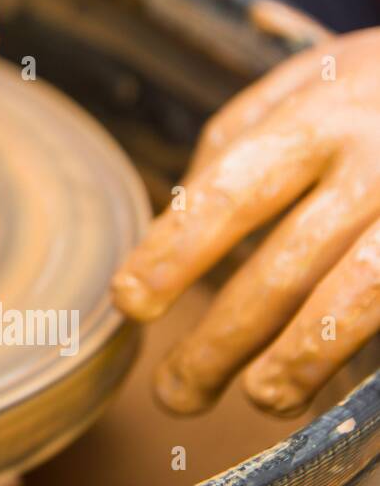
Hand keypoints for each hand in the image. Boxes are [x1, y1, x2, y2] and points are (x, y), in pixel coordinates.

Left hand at [113, 28, 379, 415]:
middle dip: (223, 338)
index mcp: (312, 121)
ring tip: (258, 399)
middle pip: (284, 266)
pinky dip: (356, 344)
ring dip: (299, 358)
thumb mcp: (301, 85)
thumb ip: (237, 145)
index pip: (226, 196)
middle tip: (174, 393)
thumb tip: (177, 222)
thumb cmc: (372, 86)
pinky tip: (329, 382)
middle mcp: (370, 163)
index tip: (129, 303)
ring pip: (354, 297)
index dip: (174, 254)